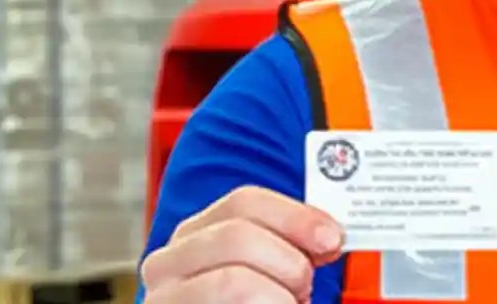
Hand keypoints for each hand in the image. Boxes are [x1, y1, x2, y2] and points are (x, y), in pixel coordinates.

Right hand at [140, 185, 344, 302]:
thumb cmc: (253, 301)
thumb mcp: (266, 272)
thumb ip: (287, 250)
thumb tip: (328, 237)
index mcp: (196, 236)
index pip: (244, 202)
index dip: (296, 216)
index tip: (332, 238)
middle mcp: (168, 262)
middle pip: (238, 235)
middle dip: (289, 263)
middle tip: (304, 288)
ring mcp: (164, 297)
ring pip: (235, 281)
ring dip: (278, 297)